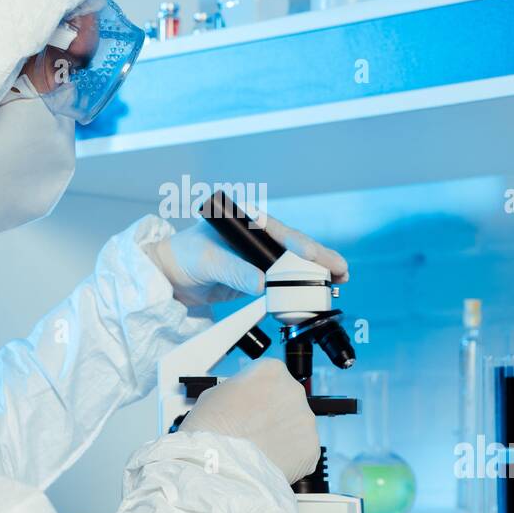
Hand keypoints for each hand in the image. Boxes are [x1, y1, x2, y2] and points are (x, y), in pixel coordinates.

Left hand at [148, 210, 348, 306]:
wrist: (172, 277)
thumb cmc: (185, 256)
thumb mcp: (208, 260)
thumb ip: (234, 270)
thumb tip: (261, 283)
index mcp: (246, 221)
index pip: (280, 232)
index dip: (300, 244)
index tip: (315, 256)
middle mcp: (258, 236)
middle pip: (294, 246)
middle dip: (320, 257)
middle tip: (340, 269)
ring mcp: (260, 256)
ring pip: (295, 263)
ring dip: (316, 271)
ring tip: (340, 279)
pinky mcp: (259, 274)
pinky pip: (285, 280)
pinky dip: (302, 286)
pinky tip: (319, 291)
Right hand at [179, 359, 319, 484]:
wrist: (218, 468)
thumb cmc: (210, 431)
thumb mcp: (214, 395)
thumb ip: (237, 391)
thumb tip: (241, 397)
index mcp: (271, 370)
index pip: (270, 377)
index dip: (257, 394)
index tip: (250, 406)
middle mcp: (294, 390)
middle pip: (286, 401)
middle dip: (272, 415)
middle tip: (252, 430)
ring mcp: (306, 420)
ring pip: (295, 427)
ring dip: (281, 436)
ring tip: (258, 449)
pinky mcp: (312, 448)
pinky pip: (302, 452)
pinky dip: (289, 458)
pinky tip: (269, 461)